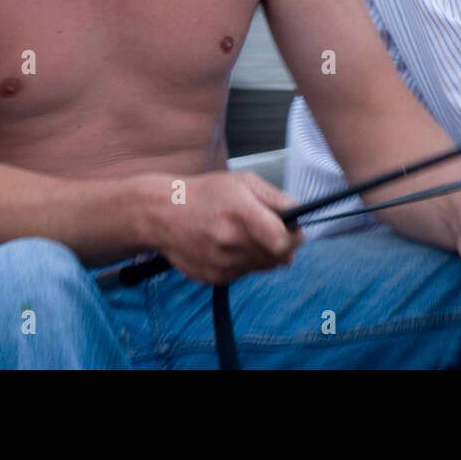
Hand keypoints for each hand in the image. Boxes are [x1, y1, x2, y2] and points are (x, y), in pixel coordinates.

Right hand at [152, 171, 303, 284]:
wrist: (162, 215)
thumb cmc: (205, 194)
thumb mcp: (243, 182)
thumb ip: (275, 197)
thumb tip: (298, 212)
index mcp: (241, 213)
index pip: (283, 241)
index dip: (294, 236)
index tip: (292, 228)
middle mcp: (230, 242)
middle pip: (279, 257)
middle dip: (283, 245)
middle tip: (272, 231)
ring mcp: (221, 263)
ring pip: (264, 267)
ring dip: (265, 254)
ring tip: (247, 235)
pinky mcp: (214, 278)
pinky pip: (245, 273)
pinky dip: (246, 262)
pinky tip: (230, 246)